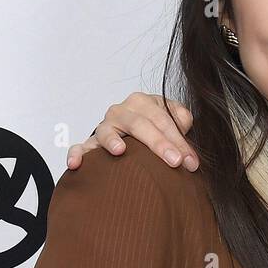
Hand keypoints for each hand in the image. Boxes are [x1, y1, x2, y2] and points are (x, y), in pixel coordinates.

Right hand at [66, 92, 197, 171]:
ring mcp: (105, 126)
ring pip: (107, 131)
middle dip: (159, 144)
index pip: (163, 120)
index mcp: (143, 103)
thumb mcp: (172, 118)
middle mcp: (122, 112)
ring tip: (120, 151)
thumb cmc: (156, 128)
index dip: (179, 140)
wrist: (134, 132)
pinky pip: (81, 147)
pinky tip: (76, 164)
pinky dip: (77, 154)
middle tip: (174, 162)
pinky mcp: (91, 142)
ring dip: (113, 141)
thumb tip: (185, 123)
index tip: (191, 162)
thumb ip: (181, 118)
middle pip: (140, 125)